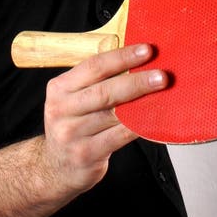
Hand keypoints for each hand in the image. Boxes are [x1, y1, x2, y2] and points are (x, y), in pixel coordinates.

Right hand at [40, 44, 166, 193]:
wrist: (55, 166)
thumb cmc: (72, 125)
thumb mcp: (72, 98)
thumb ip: (95, 82)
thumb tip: (135, 61)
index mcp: (59, 88)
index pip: (93, 67)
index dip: (122, 57)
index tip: (146, 50)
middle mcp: (61, 109)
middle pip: (105, 91)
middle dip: (136, 82)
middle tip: (161, 76)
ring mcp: (72, 134)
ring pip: (114, 115)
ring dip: (141, 104)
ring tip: (161, 96)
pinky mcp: (85, 154)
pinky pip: (118, 137)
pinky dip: (137, 127)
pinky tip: (151, 121)